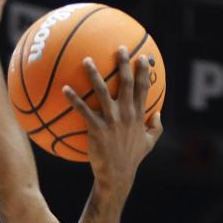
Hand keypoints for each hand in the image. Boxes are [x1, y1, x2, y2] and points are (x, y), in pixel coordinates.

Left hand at [63, 47, 162, 190]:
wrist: (117, 175)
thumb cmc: (131, 159)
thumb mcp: (149, 143)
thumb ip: (156, 128)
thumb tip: (158, 114)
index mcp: (139, 115)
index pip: (144, 88)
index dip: (143, 72)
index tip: (143, 56)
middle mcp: (127, 114)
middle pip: (127, 83)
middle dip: (124, 64)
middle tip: (119, 48)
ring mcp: (112, 121)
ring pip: (103, 92)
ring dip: (94, 74)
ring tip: (86, 60)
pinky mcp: (97, 129)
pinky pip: (83, 110)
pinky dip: (74, 99)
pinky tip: (64, 89)